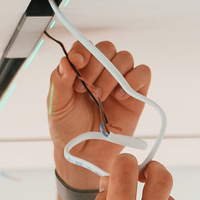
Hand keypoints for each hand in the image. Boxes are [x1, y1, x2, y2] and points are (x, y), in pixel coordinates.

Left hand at [47, 37, 152, 188]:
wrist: (85, 153)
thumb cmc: (69, 128)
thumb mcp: (56, 105)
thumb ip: (59, 81)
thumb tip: (67, 60)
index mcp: (81, 69)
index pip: (85, 47)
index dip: (83, 51)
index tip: (77, 63)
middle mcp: (101, 71)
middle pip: (107, 48)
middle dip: (97, 66)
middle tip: (87, 90)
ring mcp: (120, 81)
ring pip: (125, 58)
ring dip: (112, 75)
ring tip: (101, 97)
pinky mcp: (136, 94)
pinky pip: (143, 73)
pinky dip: (134, 80)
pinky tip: (120, 96)